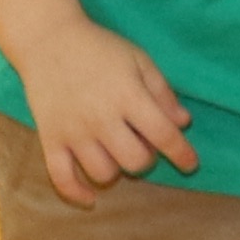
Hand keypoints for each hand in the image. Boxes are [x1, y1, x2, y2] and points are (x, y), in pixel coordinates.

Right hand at [9, 20, 194, 202]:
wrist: (47, 41)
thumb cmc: (101, 50)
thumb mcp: (140, 61)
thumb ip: (163, 93)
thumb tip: (183, 123)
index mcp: (128, 97)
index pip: (163, 135)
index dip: (182, 154)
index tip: (192, 164)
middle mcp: (101, 118)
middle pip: (134, 160)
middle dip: (146, 159)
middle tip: (143, 145)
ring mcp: (72, 131)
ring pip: (102, 172)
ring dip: (116, 170)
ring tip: (116, 153)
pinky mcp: (49, 138)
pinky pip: (60, 177)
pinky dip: (76, 192)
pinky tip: (91, 198)